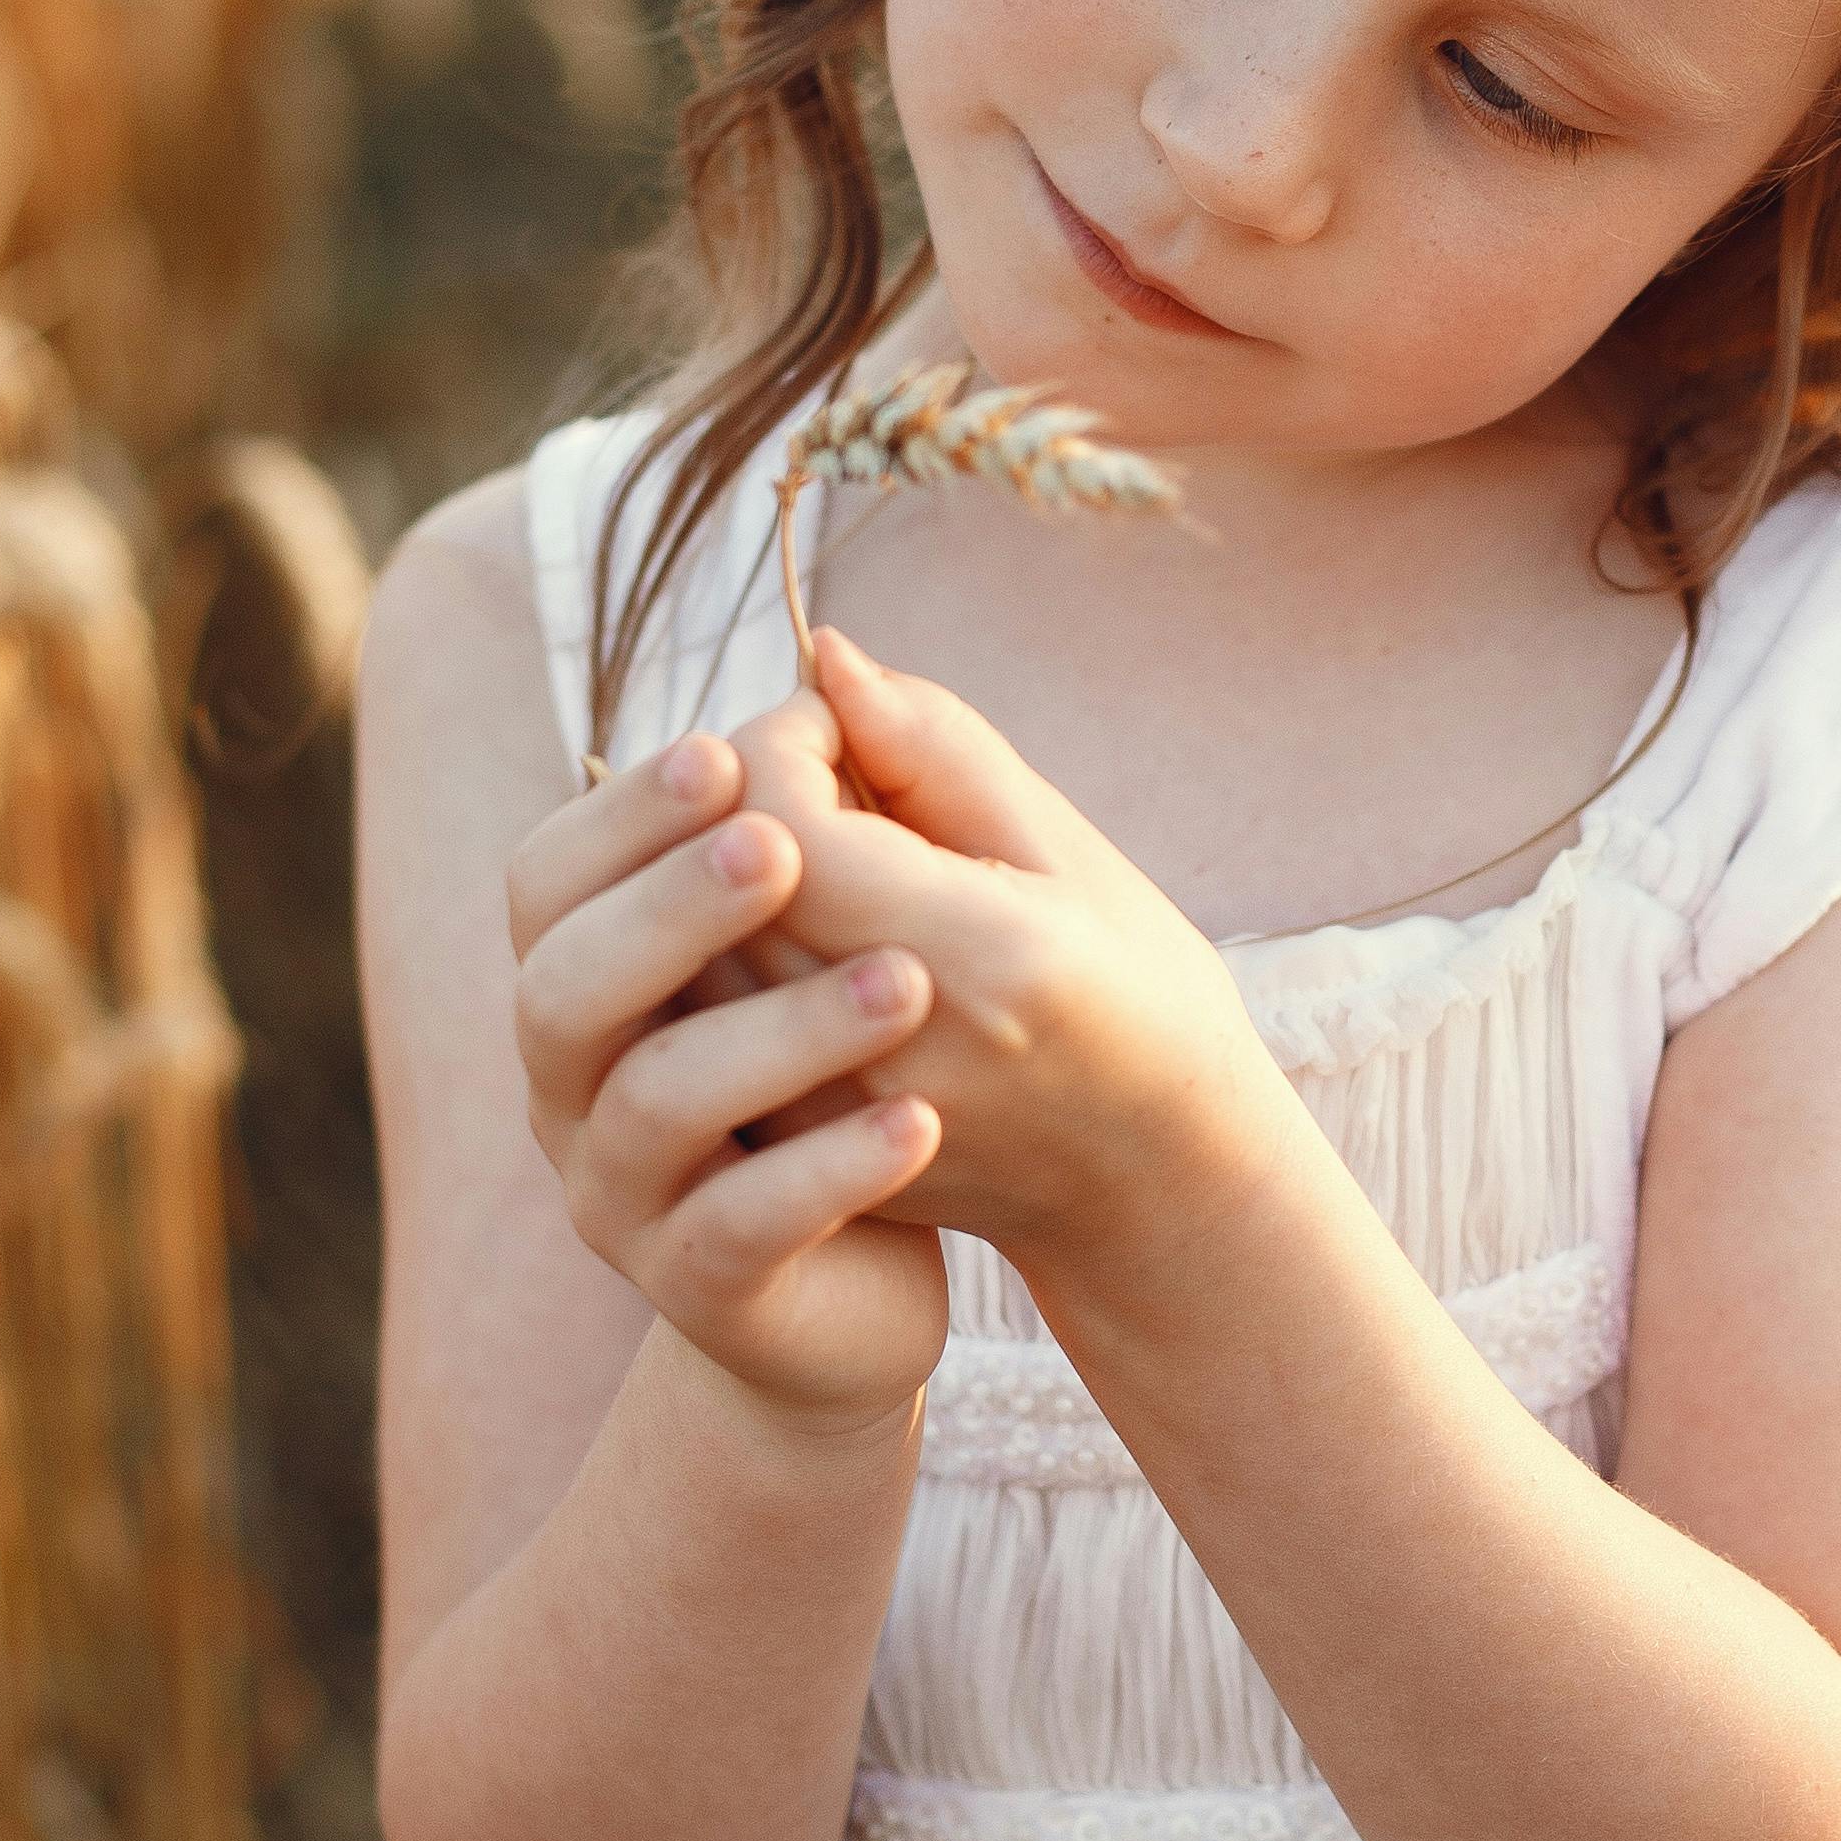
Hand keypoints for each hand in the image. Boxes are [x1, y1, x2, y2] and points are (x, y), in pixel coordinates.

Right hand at [504, 731, 950, 1423]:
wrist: (871, 1279)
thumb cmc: (852, 1067)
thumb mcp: (859, 926)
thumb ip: (850, 801)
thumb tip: (830, 655)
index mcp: (591, 980)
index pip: (545, 881)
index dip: (621, 817)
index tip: (730, 752)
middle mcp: (572, 1088)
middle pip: (561, 989)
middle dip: (666, 910)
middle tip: (780, 846)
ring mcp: (623, 1197)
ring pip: (657, 1105)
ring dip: (778, 1033)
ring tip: (907, 985)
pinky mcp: (701, 1290)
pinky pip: (740, 1227)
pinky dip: (829, 1170)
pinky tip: (920, 1120)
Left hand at [716, 632, 1284, 1280]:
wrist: (1156, 1182)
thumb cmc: (1138, 995)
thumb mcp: (1067, 852)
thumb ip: (936, 748)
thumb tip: (822, 658)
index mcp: (975, 957)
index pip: (770, 816)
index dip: (781, 742)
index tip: (847, 730)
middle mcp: (883, 1048)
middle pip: (708, 882)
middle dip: (744, 799)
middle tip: (836, 790)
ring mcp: (824, 1117)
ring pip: (684, 956)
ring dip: (722, 880)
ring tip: (825, 867)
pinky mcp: (791, 1157)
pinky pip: (692, 1026)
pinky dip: (721, 956)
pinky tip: (804, 942)